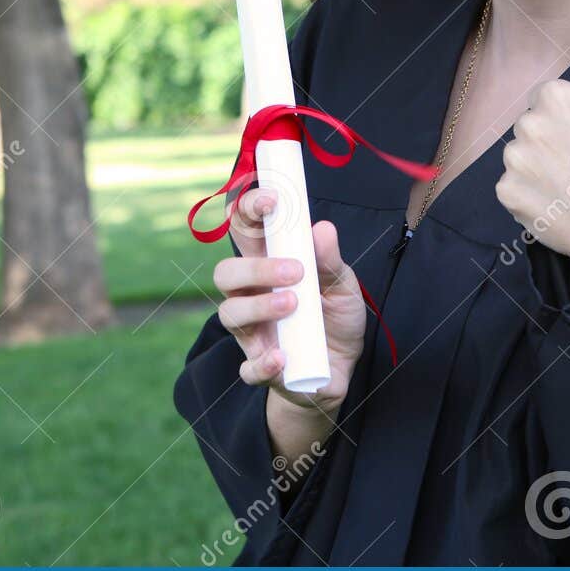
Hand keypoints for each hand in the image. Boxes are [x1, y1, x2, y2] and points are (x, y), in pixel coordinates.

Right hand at [212, 185, 364, 417]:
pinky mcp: (260, 368)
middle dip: (254, 268)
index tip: (271, 201)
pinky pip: (248, 368)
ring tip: (293, 303)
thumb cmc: (333, 317)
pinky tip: (282, 356)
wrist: (339, 370)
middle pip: (226, 273)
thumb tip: (322, 229)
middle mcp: (251, 295)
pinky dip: (262, 363)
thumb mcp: (343, 285)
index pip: (243, 230)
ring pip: (229, 313)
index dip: (248, 209)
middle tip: (295, 271)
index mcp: (267, 265)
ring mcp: (251, 332)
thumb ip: (331, 260)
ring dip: (259, 306)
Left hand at [495, 11, 569, 288]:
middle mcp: (528, 124)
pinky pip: (512, 187)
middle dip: (554, 143)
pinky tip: (560, 205)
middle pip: (532, 126)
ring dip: (540, 170)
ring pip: (521, 156)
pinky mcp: (505, 194)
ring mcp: (514, 161)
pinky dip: (531, 196)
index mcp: (557, 97)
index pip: (550, 100)